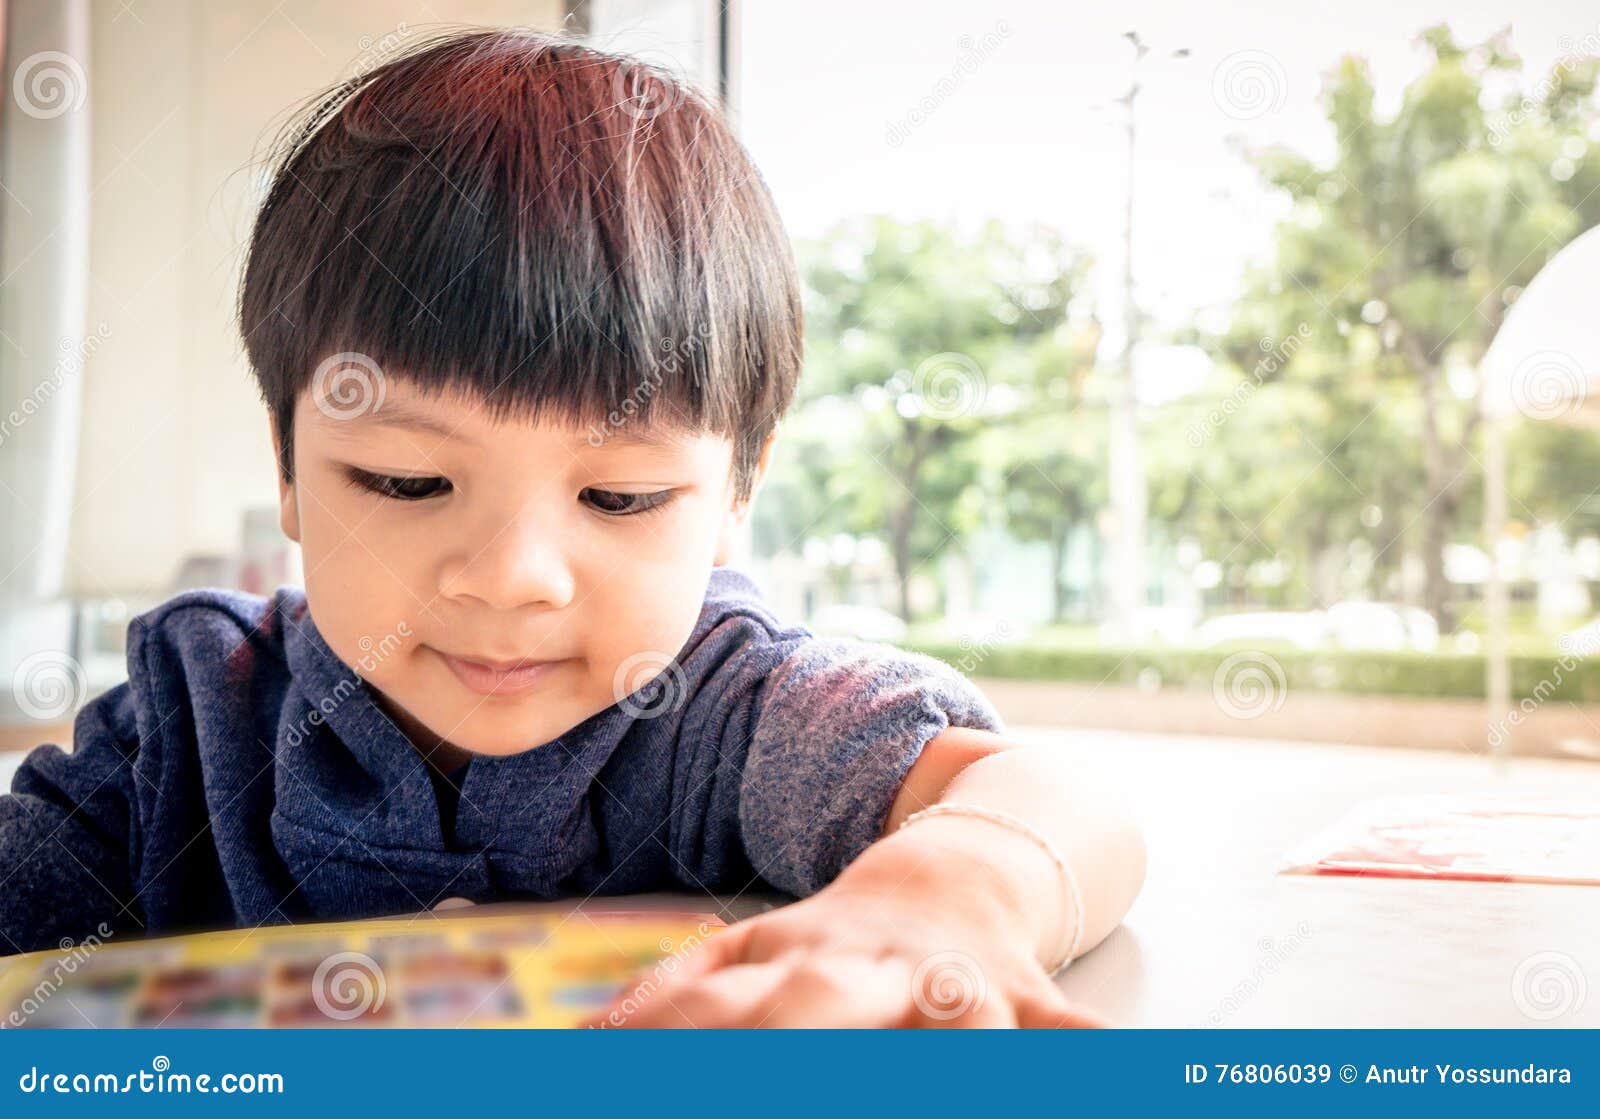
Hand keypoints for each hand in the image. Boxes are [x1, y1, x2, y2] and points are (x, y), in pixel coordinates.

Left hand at [585, 884, 1102, 1027]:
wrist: (962, 863)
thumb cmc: (851, 931)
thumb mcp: (763, 944)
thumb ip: (688, 985)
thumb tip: (595, 1031)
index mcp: (797, 960)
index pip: (717, 1002)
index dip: (665, 1033)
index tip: (607, 1066)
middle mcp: (868, 971)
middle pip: (820, 1006)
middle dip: (784, 1037)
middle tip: (733, 1066)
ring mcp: (951, 980)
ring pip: (953, 1015)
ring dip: (949, 1037)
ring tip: (953, 1033)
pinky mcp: (1023, 997)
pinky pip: (1061, 1031)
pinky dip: (1083, 1055)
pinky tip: (1113, 1067)